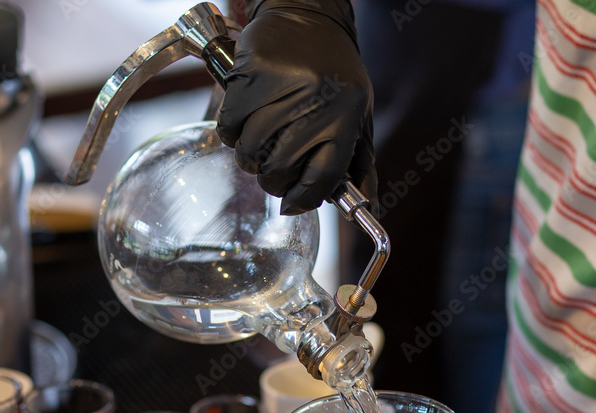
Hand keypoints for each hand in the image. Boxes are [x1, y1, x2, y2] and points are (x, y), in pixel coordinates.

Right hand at [217, 0, 375, 214]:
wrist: (308, 15)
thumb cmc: (334, 74)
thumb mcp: (358, 117)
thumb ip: (360, 165)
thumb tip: (367, 210)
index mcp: (347, 118)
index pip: (322, 179)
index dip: (302, 200)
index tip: (291, 204)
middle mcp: (319, 102)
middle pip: (279, 169)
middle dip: (271, 179)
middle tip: (271, 169)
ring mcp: (284, 86)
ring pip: (250, 150)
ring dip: (248, 156)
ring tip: (258, 140)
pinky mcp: (252, 71)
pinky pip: (228, 125)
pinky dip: (230, 132)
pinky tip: (243, 119)